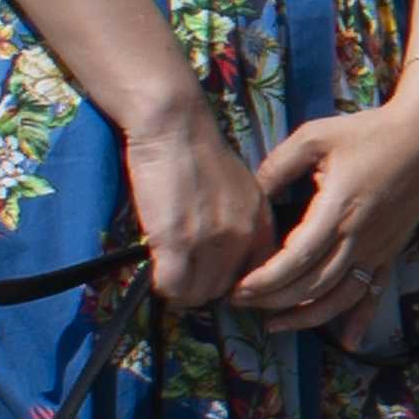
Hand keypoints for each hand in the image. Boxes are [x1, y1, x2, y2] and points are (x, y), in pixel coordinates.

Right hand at [122, 106, 282, 313]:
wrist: (175, 126)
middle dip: (202, 286)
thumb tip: (224, 259)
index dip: (233, 282)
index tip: (213, 275)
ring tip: (168, 273)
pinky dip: (162, 285)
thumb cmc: (200, 153)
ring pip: (197, 293)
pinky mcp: (177, 241)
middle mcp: (243, 236)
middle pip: (223, 289)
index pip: (258, 277)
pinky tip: (157, 270)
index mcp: (262, 224)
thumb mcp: (239, 191)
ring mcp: (211, 241)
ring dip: (180, 289)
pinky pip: (172, 286)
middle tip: (183, 274)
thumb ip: (239, 224)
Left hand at [236, 68, 418, 332]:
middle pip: (312, 284)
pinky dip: (362, 320)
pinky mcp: (391, 250)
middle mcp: (358, 237)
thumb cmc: (368, 133)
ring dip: (306, 317)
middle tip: (240, 303)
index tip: (238, 288)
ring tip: (274, 325)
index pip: (296, 259)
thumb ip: (277, 166)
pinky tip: (350, 343)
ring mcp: (378, 247)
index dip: (265, 280)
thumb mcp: (314, 137)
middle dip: (273, 300)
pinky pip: (375, 292)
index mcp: (337, 210)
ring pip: (340, 297)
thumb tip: (251, 196)